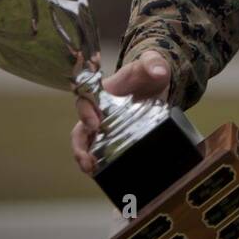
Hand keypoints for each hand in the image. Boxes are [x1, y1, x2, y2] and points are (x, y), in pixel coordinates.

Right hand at [70, 49, 170, 173]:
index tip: (95, 123)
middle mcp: (98, 111)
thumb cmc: (149, 73)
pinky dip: (101, 163)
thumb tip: (157, 71)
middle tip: (86, 159)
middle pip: (80, 128)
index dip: (85, 112)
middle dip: (79, 145)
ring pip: (88, 144)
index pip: (85, 101)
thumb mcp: (152, 64)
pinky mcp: (116, 138)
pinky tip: (104, 174)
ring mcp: (106, 127)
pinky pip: (103, 152)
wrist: (158, 86)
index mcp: (101, 92)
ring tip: (91, 171)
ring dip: (85, 158)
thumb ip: (153, 63)